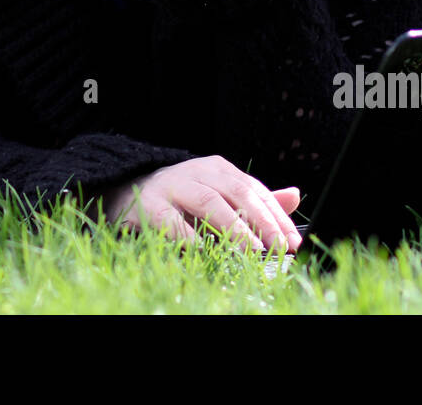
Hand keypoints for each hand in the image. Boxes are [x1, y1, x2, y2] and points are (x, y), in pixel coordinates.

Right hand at [99, 155, 303, 253]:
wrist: (126, 192)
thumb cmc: (181, 200)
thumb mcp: (219, 197)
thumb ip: (254, 201)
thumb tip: (295, 196)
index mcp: (217, 169)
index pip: (254, 189)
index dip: (276, 215)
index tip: (293, 241)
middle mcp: (196, 172)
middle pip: (236, 191)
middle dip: (262, 220)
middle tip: (279, 247)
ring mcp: (172, 186)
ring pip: (208, 202)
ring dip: (233, 227)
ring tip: (252, 250)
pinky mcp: (150, 206)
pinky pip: (173, 222)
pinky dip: (191, 238)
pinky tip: (207, 252)